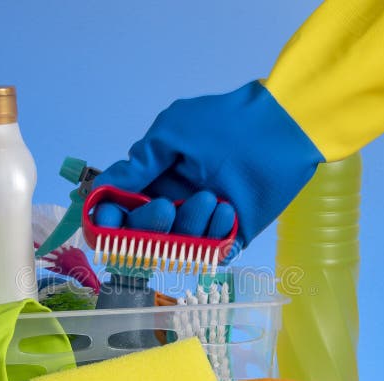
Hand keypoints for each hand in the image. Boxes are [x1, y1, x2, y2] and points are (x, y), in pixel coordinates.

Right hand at [93, 81, 324, 252]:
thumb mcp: (172, 134)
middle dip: (150, 225)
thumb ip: (139, 164)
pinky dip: (215, 239)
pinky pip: (211, 254)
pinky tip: (228, 209)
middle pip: (145, 236)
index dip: (109, 221)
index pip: (121, 211)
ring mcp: (203, 222)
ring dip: (190, 226)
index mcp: (155, 180)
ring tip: (212, 197)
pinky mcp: (231, 235)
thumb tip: (103, 186)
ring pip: (179, 247)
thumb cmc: (225, 123)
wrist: (280, 129)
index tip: (107, 221)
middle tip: (167, 206)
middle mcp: (175, 205)